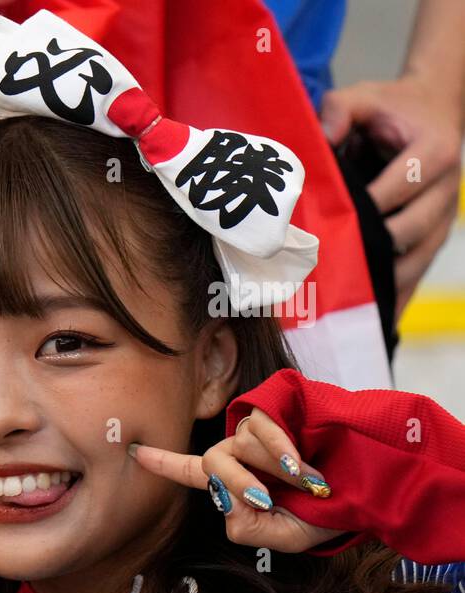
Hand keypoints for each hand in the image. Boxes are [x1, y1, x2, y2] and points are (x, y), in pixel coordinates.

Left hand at [131, 408, 342, 552]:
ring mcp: (255, 433)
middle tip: (269, 500)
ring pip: (238, 446)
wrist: (367, 487)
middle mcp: (238, 453)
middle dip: (238, 485)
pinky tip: (303, 468)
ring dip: (274, 472)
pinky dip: (282, 453)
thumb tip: (225, 501)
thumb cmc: (324, 514)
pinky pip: (261, 431)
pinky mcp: (275, 414)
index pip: (191, 472)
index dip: (163, 462)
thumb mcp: (282, 536)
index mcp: (235, 483)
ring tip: (309, 483)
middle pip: (211, 463)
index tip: (133, 450)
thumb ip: (247, 529)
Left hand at [320, 74, 463, 315]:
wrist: (431, 111)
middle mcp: (447, 188)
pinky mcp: (434, 237)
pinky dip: (397, 296)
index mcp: (435, 151)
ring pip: (417, 258)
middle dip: (370, 251)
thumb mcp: (362, 96)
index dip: (367, 208)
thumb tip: (320, 137)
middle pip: (410, 230)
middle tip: (325, 275)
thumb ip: (339, 109)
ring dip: (384, 283)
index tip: (330, 230)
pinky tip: (374, 321)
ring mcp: (444, 217)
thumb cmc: (390, 108)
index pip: (400, 187)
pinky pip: (418, 272)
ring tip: (347, 309)